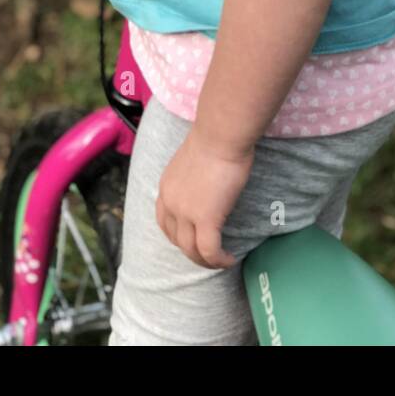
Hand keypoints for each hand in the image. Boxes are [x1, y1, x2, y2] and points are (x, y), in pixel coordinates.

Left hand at [156, 127, 254, 268]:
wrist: (221, 134)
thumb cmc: (215, 138)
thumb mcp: (193, 160)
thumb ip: (193, 177)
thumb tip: (206, 185)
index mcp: (166, 187)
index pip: (164, 222)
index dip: (178, 235)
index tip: (194, 238)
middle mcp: (170, 203)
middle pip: (176, 240)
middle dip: (192, 251)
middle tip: (210, 253)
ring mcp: (185, 213)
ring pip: (191, 251)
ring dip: (206, 261)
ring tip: (221, 261)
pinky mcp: (206, 219)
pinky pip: (210, 251)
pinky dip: (219, 260)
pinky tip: (231, 259)